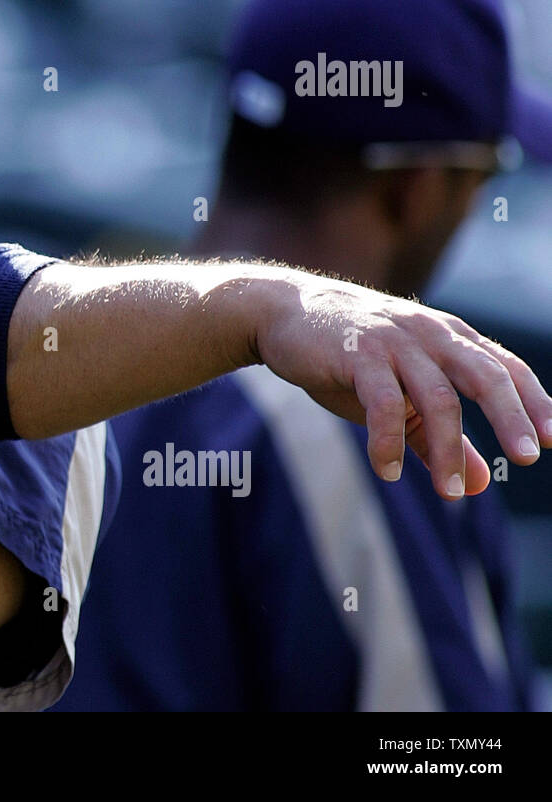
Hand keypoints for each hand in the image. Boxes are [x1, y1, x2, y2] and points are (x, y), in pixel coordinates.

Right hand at [252, 272, 550, 498]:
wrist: (281, 313)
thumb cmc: (345, 355)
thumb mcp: (396, 396)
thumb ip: (435, 437)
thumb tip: (481, 483)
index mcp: (447, 337)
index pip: (505, 367)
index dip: (534, 402)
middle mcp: (429, 333)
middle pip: (485, 376)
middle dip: (511, 417)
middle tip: (527, 458)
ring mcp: (393, 340)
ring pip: (437, 397)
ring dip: (447, 449)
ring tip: (452, 495)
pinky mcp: (356, 353)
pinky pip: (383, 403)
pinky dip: (387, 442)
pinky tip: (387, 472)